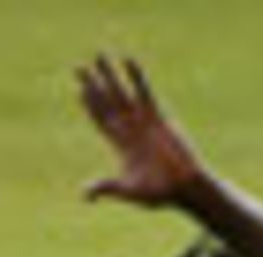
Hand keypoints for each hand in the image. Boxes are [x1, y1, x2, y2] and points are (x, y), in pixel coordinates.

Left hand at [77, 56, 202, 207]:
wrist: (184, 186)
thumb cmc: (159, 193)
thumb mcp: (128, 191)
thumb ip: (107, 187)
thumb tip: (84, 195)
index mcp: (122, 146)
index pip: (101, 120)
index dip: (90, 106)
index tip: (79, 90)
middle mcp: (130, 130)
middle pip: (107, 102)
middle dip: (93, 86)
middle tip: (78, 68)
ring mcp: (143, 121)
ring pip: (121, 93)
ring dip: (109, 75)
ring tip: (99, 56)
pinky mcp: (158, 117)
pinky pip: (144, 92)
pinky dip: (136, 77)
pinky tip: (127, 60)